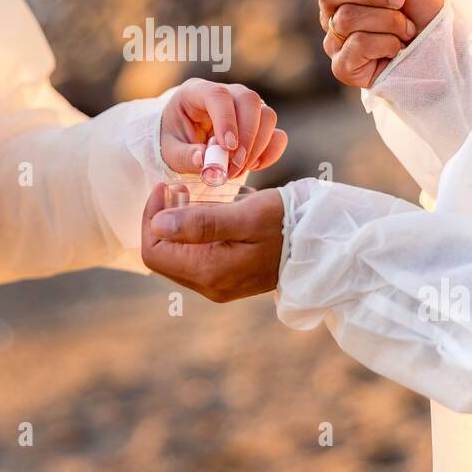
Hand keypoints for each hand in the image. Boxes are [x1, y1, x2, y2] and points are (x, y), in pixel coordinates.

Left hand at [141, 184, 283, 302]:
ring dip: (178, 225)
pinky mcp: (227, 277)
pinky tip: (209, 212)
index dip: (151, 216)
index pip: (154, 250)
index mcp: (210, 272)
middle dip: (163, 220)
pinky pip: (195, 257)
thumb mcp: (244, 215)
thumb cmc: (285, 223)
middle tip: (180, 188)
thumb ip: (201, 222)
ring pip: (177, 256)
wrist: (320, 244)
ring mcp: (218, 284)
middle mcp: (210, 285)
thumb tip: (157, 224)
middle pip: (162, 255)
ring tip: (194, 196)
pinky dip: (193, 233)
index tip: (168, 186)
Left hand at [160, 77, 287, 177]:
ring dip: (257, 147)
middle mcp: (226, 93)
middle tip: (235, 165)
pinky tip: (253, 166)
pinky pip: (277, 134)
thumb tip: (204, 160)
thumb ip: (185, 155)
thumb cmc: (175, 140)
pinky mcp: (260, 124)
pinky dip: (270, 153)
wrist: (184, 141)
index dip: (226, 119)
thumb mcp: (170, 150)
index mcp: (196, 91)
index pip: (218, 95)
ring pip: (267, 116)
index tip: (227, 147)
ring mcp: (246, 106)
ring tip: (237, 170)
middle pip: (250, 101)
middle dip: (247, 136)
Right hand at [302, 0, 445, 87]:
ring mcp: (336, 42)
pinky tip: (397, 48)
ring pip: (347, 19)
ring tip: (406, 29)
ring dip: (389, 20)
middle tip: (400, 0)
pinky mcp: (344, 67)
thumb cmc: (421, 6)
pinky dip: (387, 42)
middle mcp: (333, 15)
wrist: (444, 42)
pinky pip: (357, 44)